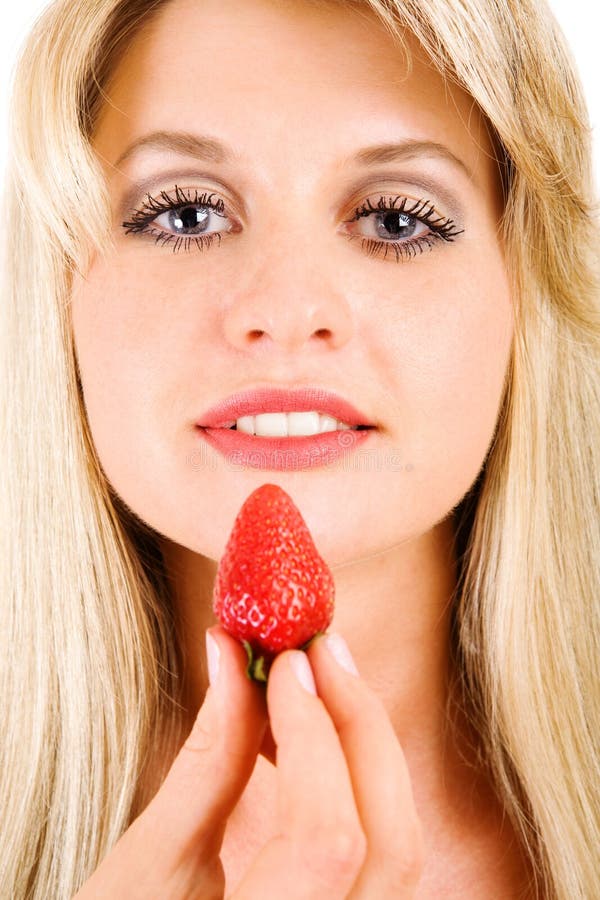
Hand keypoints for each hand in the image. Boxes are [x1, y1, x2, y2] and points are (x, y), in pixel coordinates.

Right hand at [74, 625, 424, 898]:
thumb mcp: (149, 863)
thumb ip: (206, 760)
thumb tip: (232, 656)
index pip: (326, 837)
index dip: (313, 736)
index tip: (285, 663)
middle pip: (390, 840)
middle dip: (358, 727)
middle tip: (317, 652)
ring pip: (399, 845)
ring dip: (363, 748)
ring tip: (315, 681)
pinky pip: (382, 851)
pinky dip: (357, 782)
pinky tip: (313, 737)